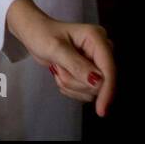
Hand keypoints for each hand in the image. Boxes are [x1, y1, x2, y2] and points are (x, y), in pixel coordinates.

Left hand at [7, 0, 115, 115]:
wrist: (35, 34)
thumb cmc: (42, 35)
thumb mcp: (56, 49)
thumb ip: (77, 65)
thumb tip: (98, 82)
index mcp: (96, 38)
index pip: (109, 68)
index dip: (107, 89)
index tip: (102, 109)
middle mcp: (101, 50)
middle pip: (100, 82)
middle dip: (76, 82)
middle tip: (58, 68)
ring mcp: (96, 62)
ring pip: (92, 90)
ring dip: (71, 84)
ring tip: (58, 68)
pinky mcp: (91, 72)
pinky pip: (86, 91)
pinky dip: (71, 87)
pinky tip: (61, 73)